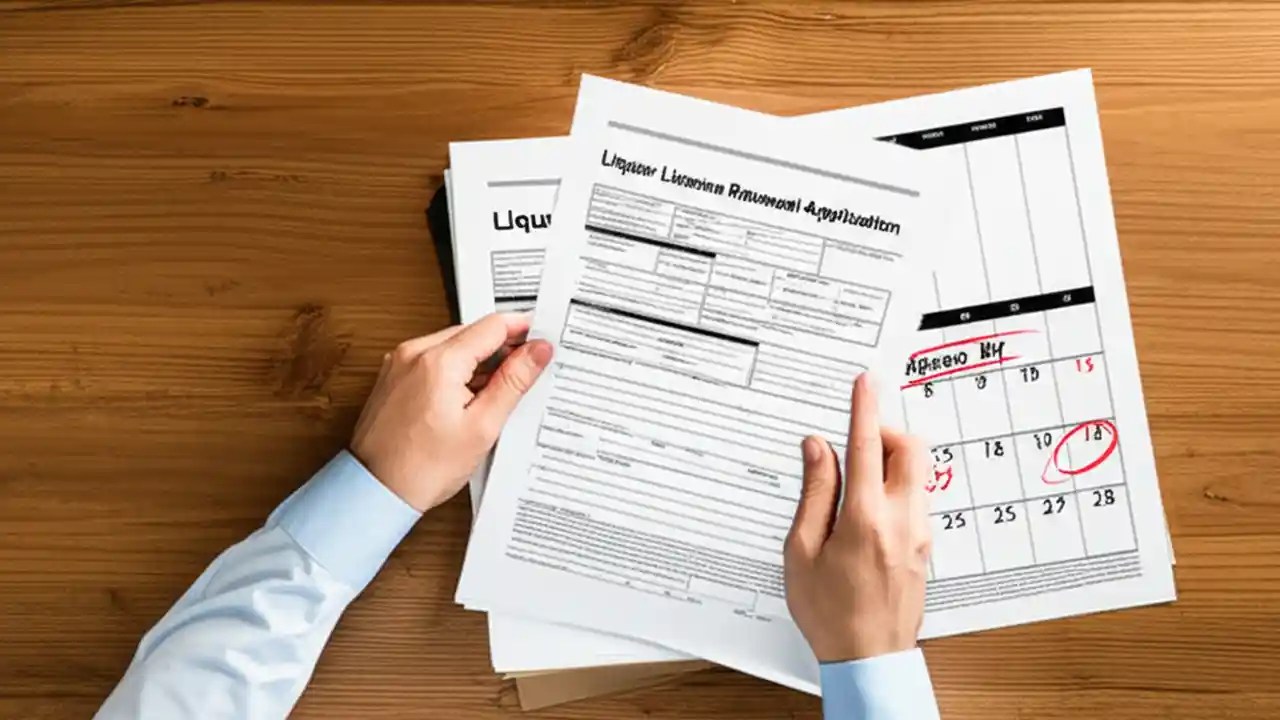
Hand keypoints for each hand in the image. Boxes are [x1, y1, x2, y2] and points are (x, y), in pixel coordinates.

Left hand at [350, 313, 553, 511]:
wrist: (376, 491)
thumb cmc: (422, 468)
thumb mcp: (482, 426)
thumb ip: (513, 382)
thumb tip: (537, 352)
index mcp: (438, 361)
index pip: (492, 326)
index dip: (523, 329)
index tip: (540, 340)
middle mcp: (413, 353)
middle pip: (472, 333)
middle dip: (501, 349)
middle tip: (523, 374)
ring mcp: (399, 363)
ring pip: (452, 346)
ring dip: (477, 362)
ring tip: (493, 396)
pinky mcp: (393, 376)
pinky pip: (432, 360)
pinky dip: (454, 371)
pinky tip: (466, 399)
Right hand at [784, 373, 931, 661]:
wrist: (869, 658)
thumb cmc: (829, 612)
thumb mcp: (802, 551)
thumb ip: (814, 493)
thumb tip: (818, 448)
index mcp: (865, 519)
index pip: (866, 447)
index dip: (864, 408)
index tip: (864, 382)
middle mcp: (902, 520)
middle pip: (910, 448)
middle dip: (886, 431)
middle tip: (856, 441)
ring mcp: (920, 533)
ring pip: (917, 471)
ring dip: (890, 460)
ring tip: (855, 481)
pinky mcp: (926, 545)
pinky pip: (916, 496)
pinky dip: (895, 485)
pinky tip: (867, 508)